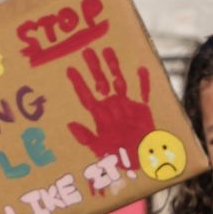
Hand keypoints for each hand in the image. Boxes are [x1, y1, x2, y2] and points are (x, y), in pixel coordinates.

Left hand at [66, 47, 154, 169]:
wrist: (140, 162)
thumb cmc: (117, 158)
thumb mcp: (99, 150)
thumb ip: (86, 137)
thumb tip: (70, 125)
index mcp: (99, 116)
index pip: (86, 96)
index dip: (78, 83)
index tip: (69, 69)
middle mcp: (112, 107)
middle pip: (101, 83)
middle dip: (94, 67)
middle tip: (86, 51)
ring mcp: (127, 106)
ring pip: (119, 81)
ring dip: (114, 67)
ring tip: (107, 50)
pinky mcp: (143, 110)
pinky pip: (143, 92)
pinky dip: (143, 82)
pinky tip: (141, 69)